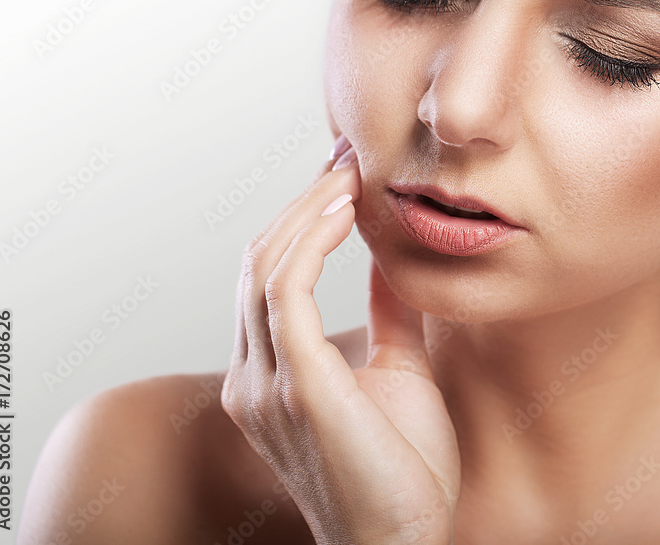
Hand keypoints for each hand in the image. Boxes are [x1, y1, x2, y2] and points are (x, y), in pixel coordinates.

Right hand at [221, 135, 460, 544]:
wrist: (405, 542)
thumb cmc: (403, 471)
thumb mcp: (399, 372)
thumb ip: (389, 318)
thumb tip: (395, 261)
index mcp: (270, 375)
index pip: (270, 276)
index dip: (301, 220)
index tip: (343, 176)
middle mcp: (254, 376)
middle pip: (260, 261)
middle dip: (303, 201)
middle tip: (347, 154)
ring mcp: (266, 383)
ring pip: (267, 267)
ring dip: (307, 210)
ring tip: (349, 171)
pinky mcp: (296, 387)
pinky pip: (287, 293)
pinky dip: (311, 243)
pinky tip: (344, 211)